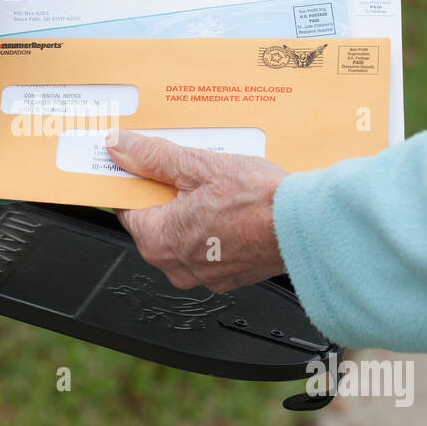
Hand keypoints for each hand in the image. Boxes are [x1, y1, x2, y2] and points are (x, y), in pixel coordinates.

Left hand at [105, 128, 288, 293]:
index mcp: (158, 240)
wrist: (305, 227)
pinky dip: (212, 231)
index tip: (144, 167)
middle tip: (189, 173)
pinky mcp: (227, 278)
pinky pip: (207, 251)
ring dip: (191, 213)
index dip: (136, 183)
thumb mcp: (198, 166)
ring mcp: (202, 277)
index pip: (127, 208)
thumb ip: (153, 157)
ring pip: (182, 238)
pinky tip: (230, 211)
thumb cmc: (258, 200)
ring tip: (215, 190)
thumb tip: (121, 146)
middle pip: (155, 224)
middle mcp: (175, 266)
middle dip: (167, 197)